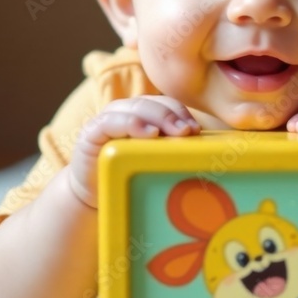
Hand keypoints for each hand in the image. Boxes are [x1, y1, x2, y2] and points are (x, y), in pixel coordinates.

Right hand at [69, 96, 199, 207]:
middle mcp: (125, 111)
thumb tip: (207, 149)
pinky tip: (148, 133)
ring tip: (174, 132)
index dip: (181, 112)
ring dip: (157, 118)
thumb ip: (172, 148)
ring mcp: (107, 119)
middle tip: (188, 132)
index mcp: (142, 113)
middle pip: (152, 103)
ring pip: (135, 107)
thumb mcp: (154, 159)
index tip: (197, 130)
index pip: (165, 103)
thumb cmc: (128, 176)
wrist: (94, 195)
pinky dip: (131, 124)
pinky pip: (110, 121)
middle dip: (173, 116)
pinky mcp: (91, 132)